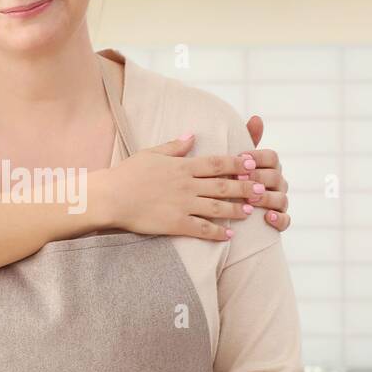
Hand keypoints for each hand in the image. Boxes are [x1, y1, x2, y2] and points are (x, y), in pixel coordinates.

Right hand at [96, 134, 261, 242]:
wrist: (110, 196)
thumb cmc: (127, 173)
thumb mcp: (151, 153)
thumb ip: (174, 146)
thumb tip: (191, 136)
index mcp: (182, 166)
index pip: (217, 164)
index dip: (237, 164)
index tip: (252, 164)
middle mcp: (187, 185)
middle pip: (224, 186)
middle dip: (245, 188)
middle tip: (260, 190)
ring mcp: (182, 205)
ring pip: (218, 208)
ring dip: (236, 210)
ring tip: (249, 212)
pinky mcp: (175, 223)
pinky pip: (202, 229)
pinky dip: (218, 232)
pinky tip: (229, 235)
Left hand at [240, 114, 289, 231]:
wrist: (227, 208)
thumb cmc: (234, 179)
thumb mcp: (237, 161)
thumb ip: (248, 140)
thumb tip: (257, 117)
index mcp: (269, 166)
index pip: (272, 157)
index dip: (258, 157)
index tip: (241, 158)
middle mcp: (278, 182)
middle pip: (276, 176)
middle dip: (259, 177)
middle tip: (242, 179)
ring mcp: (280, 202)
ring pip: (281, 198)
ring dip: (266, 198)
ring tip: (251, 200)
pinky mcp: (280, 221)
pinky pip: (286, 220)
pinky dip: (278, 219)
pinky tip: (267, 218)